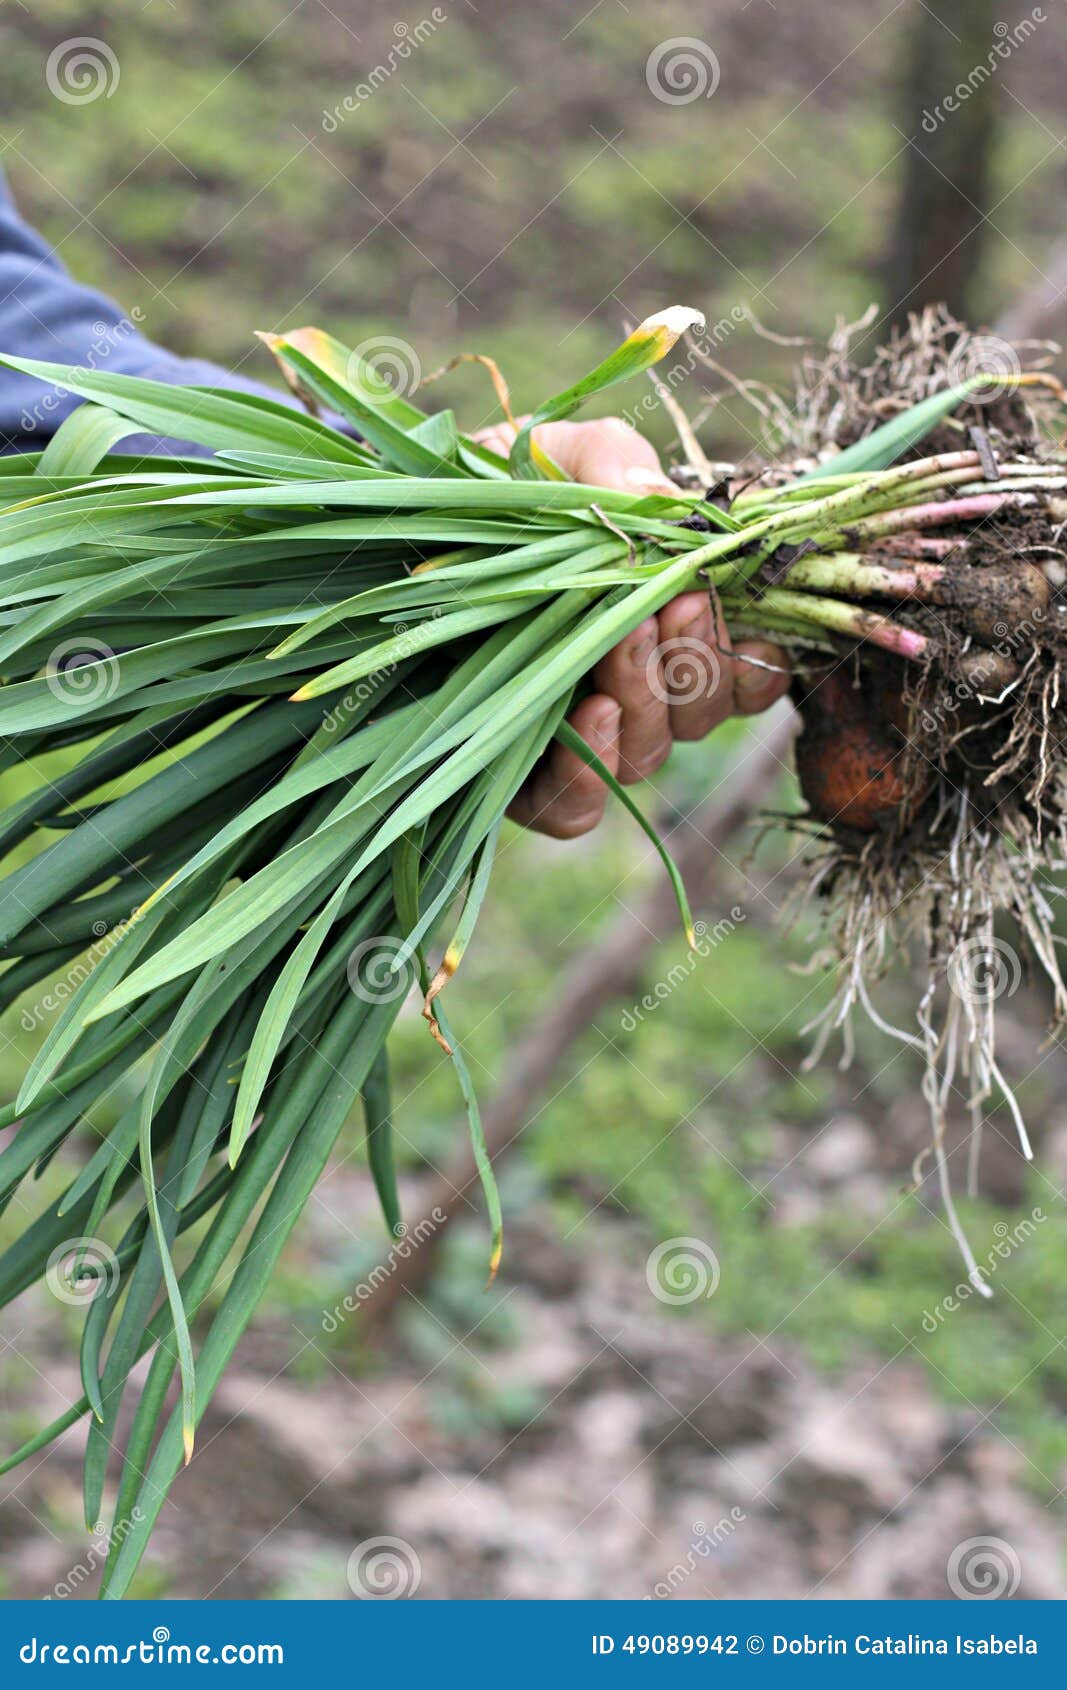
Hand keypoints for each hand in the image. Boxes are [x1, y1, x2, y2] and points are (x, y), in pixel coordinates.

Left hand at [477, 416, 790, 838]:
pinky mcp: (516, 775)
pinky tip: (585, 720)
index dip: (747, 655)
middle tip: (663, 608)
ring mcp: (579, 735)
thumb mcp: (561, 454)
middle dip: (690, 664)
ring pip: (648, 755)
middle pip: (699, 717)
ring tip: (615, 646)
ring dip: (645, 704)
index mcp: (671, 626)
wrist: (410, 513)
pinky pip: (574, 812)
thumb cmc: (501, 487)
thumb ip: (617, 467)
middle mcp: (637, 690)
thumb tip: (666, 503)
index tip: (704, 598)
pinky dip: (591, 778)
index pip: (743, 675)